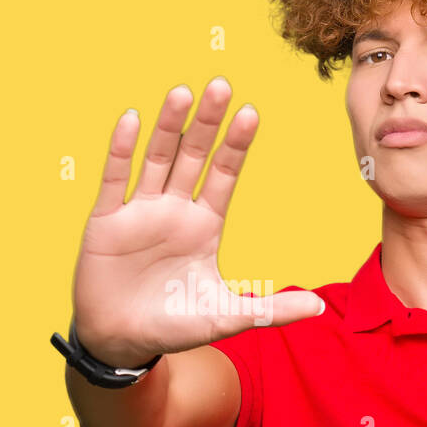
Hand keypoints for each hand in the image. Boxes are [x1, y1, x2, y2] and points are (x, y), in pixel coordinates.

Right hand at [70, 77, 323, 367]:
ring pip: (157, 158)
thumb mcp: (227, 317)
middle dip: (208, 122)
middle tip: (222, 84)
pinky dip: (122, 149)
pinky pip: (115, 178)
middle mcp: (174, 210)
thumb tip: (320, 309)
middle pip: (193, 156)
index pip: (224, 175)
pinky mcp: (106, 220)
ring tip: (183, 92)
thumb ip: (271, 310)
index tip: (251, 113)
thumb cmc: (173, 326)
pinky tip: (132, 118)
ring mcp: (140, 211)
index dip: (236, 145)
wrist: (120, 341)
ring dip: (168, 126)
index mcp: (204, 224)